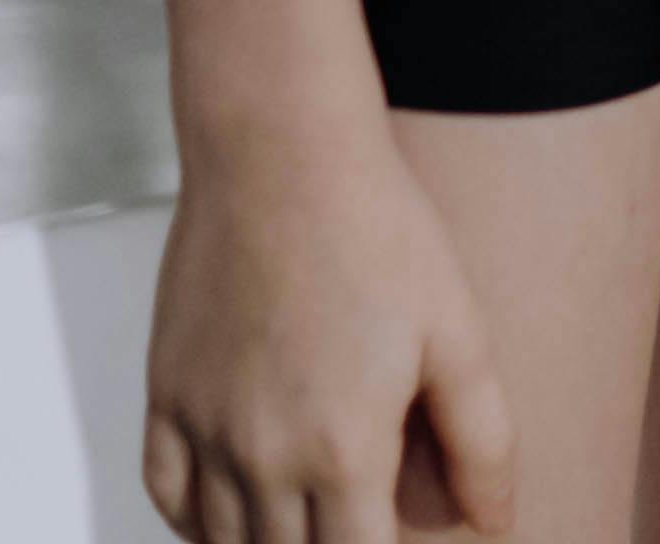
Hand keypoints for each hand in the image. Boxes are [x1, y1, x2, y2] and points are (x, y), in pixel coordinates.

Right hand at [139, 128, 515, 541]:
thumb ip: (483, 443)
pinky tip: (236, 510)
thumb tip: (494, 522)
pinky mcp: (165, 395)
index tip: (397, 530)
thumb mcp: (461, 336)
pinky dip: (198, 523)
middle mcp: (261, 455)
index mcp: (342, 450)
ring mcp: (204, 428)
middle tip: (361, 513)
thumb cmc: (374, 230)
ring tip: (310, 515)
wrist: (281, 154)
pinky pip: (166, 497)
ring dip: (268, 543)